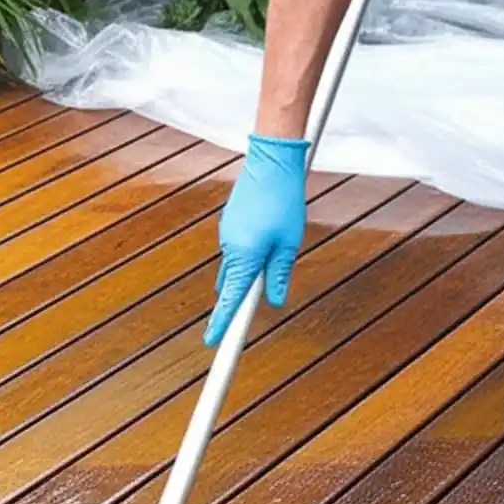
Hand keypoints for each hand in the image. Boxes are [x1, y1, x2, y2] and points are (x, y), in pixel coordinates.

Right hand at [203, 134, 308, 347]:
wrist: (270, 161)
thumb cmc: (284, 201)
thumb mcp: (289, 243)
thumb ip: (280, 274)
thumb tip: (275, 302)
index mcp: (245, 257)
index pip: (231, 300)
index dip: (222, 324)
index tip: (213, 343)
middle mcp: (230, 249)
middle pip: (232, 286)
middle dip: (241, 296)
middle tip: (258, 298)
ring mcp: (227, 235)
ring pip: (235, 267)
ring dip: (249, 271)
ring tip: (275, 246)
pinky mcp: (230, 224)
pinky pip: (236, 250)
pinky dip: (247, 254)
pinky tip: (266, 235)